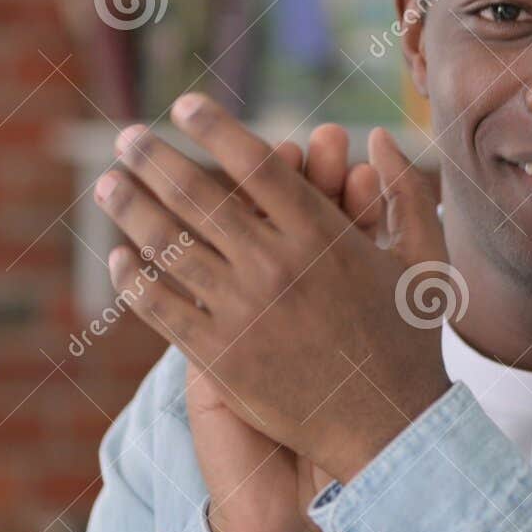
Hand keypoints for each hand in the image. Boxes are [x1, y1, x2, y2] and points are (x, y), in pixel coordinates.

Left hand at [98, 95, 451, 485]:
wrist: (388, 427)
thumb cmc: (408, 340)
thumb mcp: (422, 258)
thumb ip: (404, 191)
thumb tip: (378, 137)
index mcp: (322, 235)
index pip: (254, 164)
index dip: (214, 127)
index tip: (185, 104)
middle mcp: (275, 265)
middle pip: (198, 195)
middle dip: (154, 158)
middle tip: (126, 138)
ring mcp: (242, 311)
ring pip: (169, 246)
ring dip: (131, 208)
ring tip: (108, 185)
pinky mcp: (219, 355)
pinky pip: (161, 307)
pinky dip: (135, 279)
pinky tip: (121, 257)